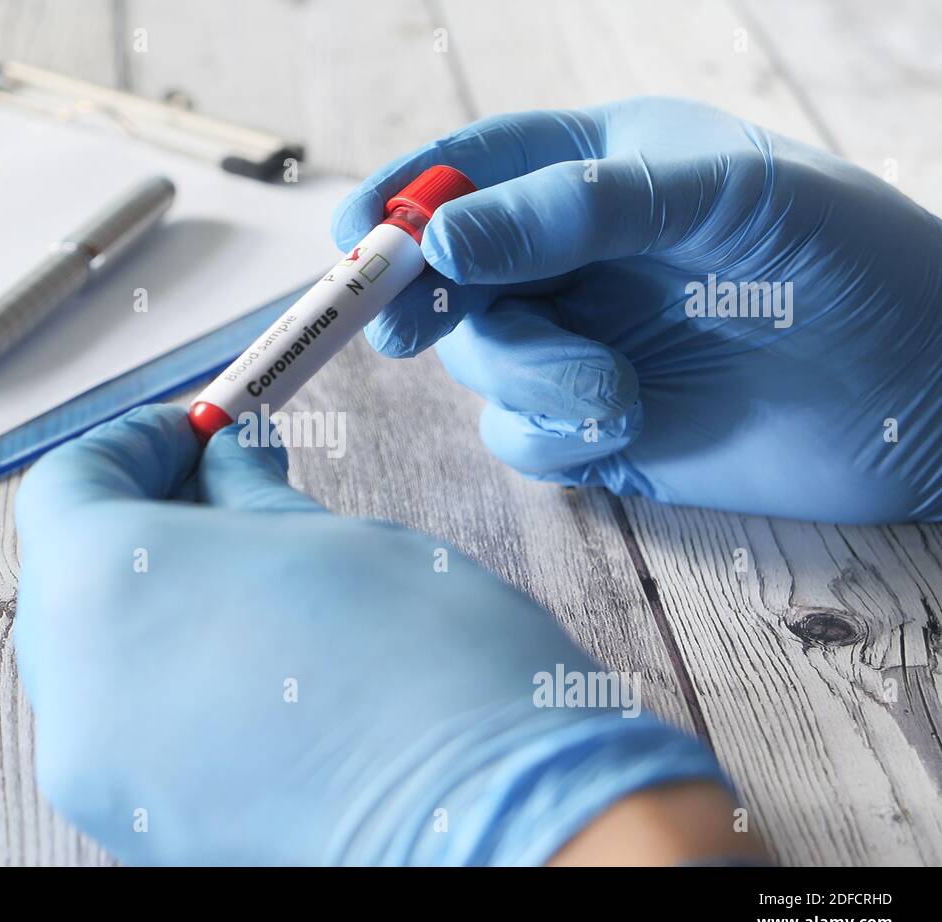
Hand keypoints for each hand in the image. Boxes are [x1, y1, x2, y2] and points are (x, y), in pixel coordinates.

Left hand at [12, 404, 724, 864]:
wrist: (495, 829)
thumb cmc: (431, 676)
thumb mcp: (331, 539)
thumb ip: (245, 497)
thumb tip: (220, 471)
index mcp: (106, 589)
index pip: (67, 485)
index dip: (133, 444)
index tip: (195, 436)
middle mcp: (77, 692)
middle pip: (69, 574)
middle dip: (145, 521)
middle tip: (227, 492)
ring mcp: (104, 778)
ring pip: (98, 661)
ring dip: (158, 608)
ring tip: (252, 586)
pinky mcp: (145, 835)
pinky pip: (131, 732)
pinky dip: (171, 684)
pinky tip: (253, 667)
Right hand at [333, 97, 941, 522]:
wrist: (929, 401)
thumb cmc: (854, 266)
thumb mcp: (728, 200)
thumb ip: (583, 204)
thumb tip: (442, 238)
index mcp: (603, 169)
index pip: (477, 168)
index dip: (406, 197)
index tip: (353, 236)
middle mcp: (579, 257)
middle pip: (454, 273)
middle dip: (426, 299)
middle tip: (404, 330)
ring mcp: (582, 343)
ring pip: (482, 360)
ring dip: (525, 376)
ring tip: (610, 392)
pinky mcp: (594, 429)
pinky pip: (519, 435)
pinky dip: (551, 435)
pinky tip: (621, 428)